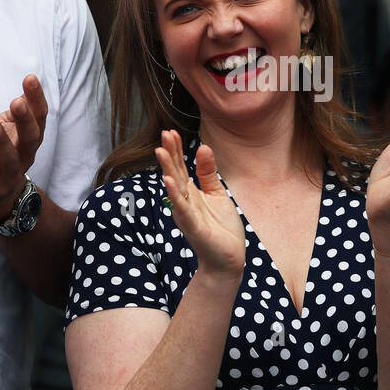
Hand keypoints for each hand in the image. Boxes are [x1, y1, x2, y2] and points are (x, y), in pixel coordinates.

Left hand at [0, 75, 48, 221]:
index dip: (36, 99)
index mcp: (29, 139)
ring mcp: (9, 175)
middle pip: (31, 138)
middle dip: (25, 120)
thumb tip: (27, 90)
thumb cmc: (2, 156)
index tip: (30, 79)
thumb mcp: (11, 130)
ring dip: (2, 142)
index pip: (39, 117)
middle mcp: (24, 156)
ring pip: (10, 160)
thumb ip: (19, 113)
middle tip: (17, 102)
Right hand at [154, 130, 245, 283]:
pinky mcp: (193, 227)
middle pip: (175, 172)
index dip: (176, 149)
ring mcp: (186, 213)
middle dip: (169, 153)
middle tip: (164, 133)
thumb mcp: (217, 193)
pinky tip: (169, 181)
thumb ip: (208, 172)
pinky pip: (182, 208)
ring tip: (160, 150)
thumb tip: (203, 147)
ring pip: (174, 187)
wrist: (228, 258)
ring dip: (167, 169)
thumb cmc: (221, 227)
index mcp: (190, 192)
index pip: (180, 166)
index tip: (170, 131)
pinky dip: (174, 195)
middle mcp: (184, 201)